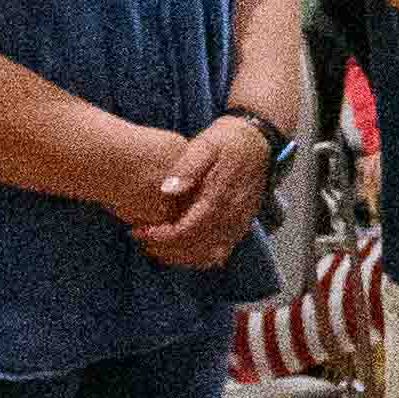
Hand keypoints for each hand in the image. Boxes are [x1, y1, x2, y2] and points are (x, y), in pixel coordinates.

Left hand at [136, 114, 274, 268]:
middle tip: (142, 239)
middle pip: (194, 248)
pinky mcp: (242, 225)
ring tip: (158, 246)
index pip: (185, 230)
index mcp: (217, 197)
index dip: (159, 236)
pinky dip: (200, 257)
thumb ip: (187, 168)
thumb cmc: (227, 141)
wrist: (259, 140)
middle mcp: (230, 216)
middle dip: (165, 249)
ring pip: (208, 255)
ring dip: (181, 257)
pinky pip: (221, 252)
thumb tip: (166, 190)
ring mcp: (238, 223)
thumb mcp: (204, 145)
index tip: (139, 230)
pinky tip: (183, 249)